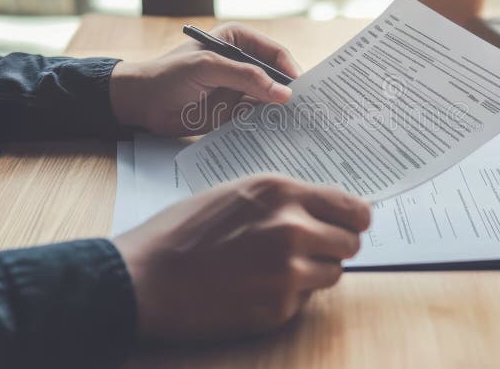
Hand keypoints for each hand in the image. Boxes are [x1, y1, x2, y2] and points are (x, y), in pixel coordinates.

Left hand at [109, 23, 301, 135]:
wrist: (142, 103)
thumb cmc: (169, 75)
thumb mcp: (209, 68)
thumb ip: (246, 78)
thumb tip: (283, 93)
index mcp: (239, 41)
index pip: (275, 53)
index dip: (290, 69)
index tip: (303, 87)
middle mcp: (243, 63)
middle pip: (277, 77)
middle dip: (290, 91)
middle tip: (308, 107)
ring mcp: (239, 88)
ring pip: (270, 98)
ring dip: (282, 110)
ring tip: (300, 123)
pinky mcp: (234, 110)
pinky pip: (257, 116)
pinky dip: (268, 123)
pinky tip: (280, 132)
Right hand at [113, 174, 370, 340]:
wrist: (144, 278)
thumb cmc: (181, 232)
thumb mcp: (235, 195)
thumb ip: (283, 200)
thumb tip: (321, 210)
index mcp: (281, 192)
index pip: (351, 206)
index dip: (355, 218)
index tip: (353, 225)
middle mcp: (292, 227)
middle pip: (349, 241)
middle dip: (334, 246)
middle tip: (310, 249)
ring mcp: (288, 270)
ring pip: (332, 273)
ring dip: (314, 272)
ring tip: (275, 269)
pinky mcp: (279, 307)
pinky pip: (305, 300)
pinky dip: (289, 297)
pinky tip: (255, 288)